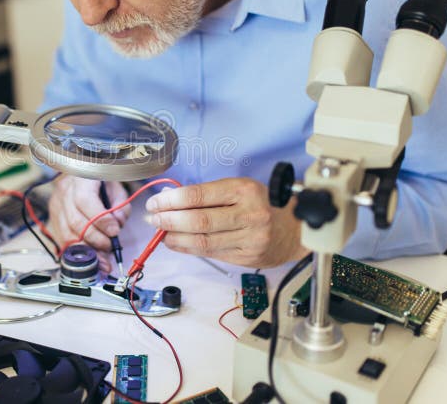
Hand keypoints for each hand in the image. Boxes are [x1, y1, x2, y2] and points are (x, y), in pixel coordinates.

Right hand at [47, 175, 130, 271]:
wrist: (81, 175)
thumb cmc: (100, 181)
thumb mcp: (116, 187)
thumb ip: (121, 205)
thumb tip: (118, 224)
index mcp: (80, 179)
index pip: (85, 201)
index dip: (100, 220)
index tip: (115, 231)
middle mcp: (64, 192)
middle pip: (75, 222)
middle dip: (95, 239)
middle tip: (110, 246)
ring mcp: (56, 206)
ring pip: (67, 234)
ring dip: (87, 250)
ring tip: (102, 257)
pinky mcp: (53, 219)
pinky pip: (63, 240)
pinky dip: (78, 251)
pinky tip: (91, 256)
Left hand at [144, 178, 307, 267]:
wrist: (295, 230)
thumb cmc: (262, 203)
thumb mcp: (239, 188)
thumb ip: (207, 194)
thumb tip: (169, 198)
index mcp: (244, 191)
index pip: (199, 196)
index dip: (171, 200)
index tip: (155, 202)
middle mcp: (249, 215)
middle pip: (198, 221)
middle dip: (168, 220)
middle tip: (152, 218)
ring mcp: (249, 239)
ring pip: (202, 242)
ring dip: (174, 238)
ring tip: (160, 233)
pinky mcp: (246, 258)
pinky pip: (210, 253)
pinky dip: (188, 248)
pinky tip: (176, 243)